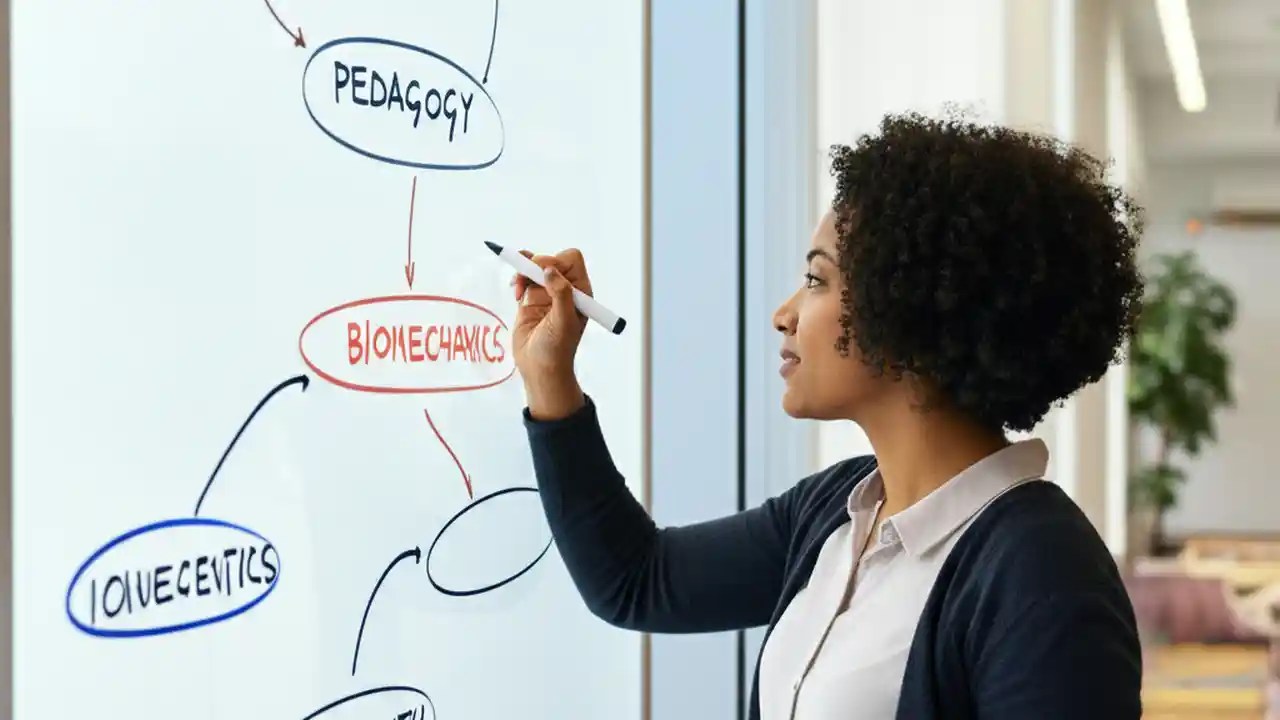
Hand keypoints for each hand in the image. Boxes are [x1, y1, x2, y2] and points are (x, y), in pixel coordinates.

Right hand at [511, 248, 591, 419]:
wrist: (540, 369)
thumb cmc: (557, 349)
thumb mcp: (564, 322)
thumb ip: (561, 294)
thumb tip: (550, 270)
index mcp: (579, 291)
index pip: (570, 260)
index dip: (555, 261)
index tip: (542, 274)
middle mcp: (564, 289)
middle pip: (550, 259)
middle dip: (535, 263)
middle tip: (526, 277)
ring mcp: (546, 293)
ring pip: (534, 266)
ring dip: (523, 270)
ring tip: (518, 286)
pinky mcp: (530, 299)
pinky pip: (523, 277)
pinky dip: (517, 278)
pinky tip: (516, 292)